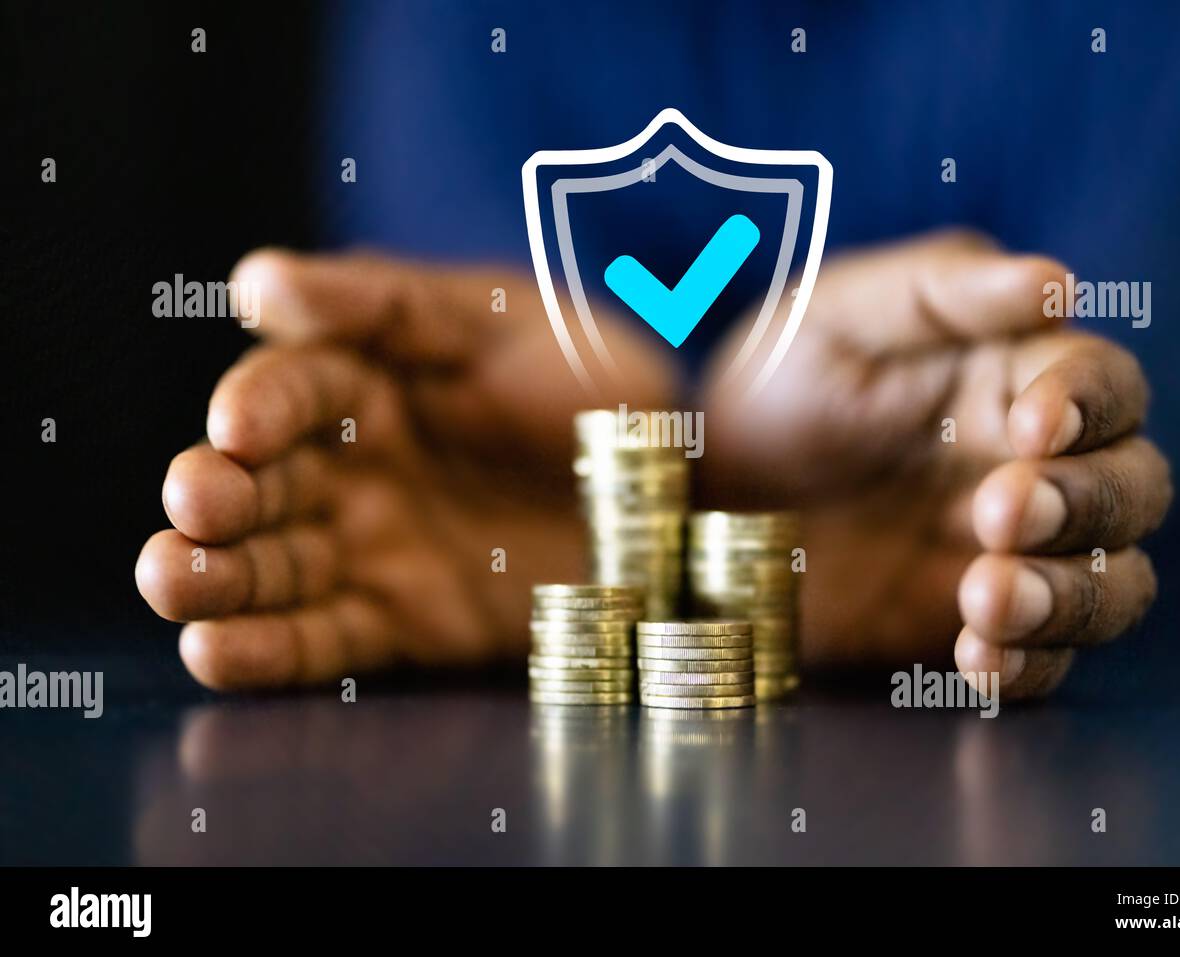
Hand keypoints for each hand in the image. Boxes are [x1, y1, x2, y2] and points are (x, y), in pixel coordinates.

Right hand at [136, 251, 672, 689]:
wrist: (681, 483)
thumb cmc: (593, 380)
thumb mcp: (502, 320)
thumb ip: (386, 303)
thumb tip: (257, 283)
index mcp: (367, 383)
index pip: (290, 390)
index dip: (260, 406)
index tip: (241, 427)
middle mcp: (352, 470)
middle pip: (259, 485)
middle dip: (215, 495)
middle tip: (192, 505)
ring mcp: (373, 549)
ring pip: (272, 566)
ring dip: (214, 576)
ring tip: (170, 580)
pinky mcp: (406, 620)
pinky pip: (325, 639)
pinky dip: (268, 650)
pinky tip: (215, 648)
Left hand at [700, 230, 1171, 698]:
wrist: (702, 504)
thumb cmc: (772, 390)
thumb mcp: (836, 317)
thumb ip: (940, 291)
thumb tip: (1058, 283)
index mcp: (1012, 378)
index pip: (1104, 385)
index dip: (1089, 403)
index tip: (1031, 426)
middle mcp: (1032, 467)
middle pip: (1130, 487)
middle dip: (1083, 503)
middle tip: (997, 512)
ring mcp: (1012, 555)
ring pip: (1110, 581)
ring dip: (1069, 594)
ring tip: (983, 600)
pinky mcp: (977, 629)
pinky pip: (1044, 661)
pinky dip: (1029, 665)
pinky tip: (978, 659)